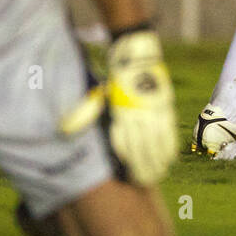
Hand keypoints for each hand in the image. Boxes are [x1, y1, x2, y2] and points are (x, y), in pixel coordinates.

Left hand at [59, 30, 176, 186]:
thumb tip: (64, 130)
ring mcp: (156, 110)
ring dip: (159, 161)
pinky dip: (170, 147)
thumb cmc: (115, 76)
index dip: (130, 164)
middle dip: (145, 169)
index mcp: (121, 111)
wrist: (137, 53)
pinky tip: (169, 158)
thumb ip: (83, 113)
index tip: (130, 178)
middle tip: (144, 183)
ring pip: (160, 142)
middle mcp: (140, 112)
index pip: (126, 144)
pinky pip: (171, 132)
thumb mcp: (96, 93)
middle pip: (144, 148)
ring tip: (158, 174)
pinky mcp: (167, 106)